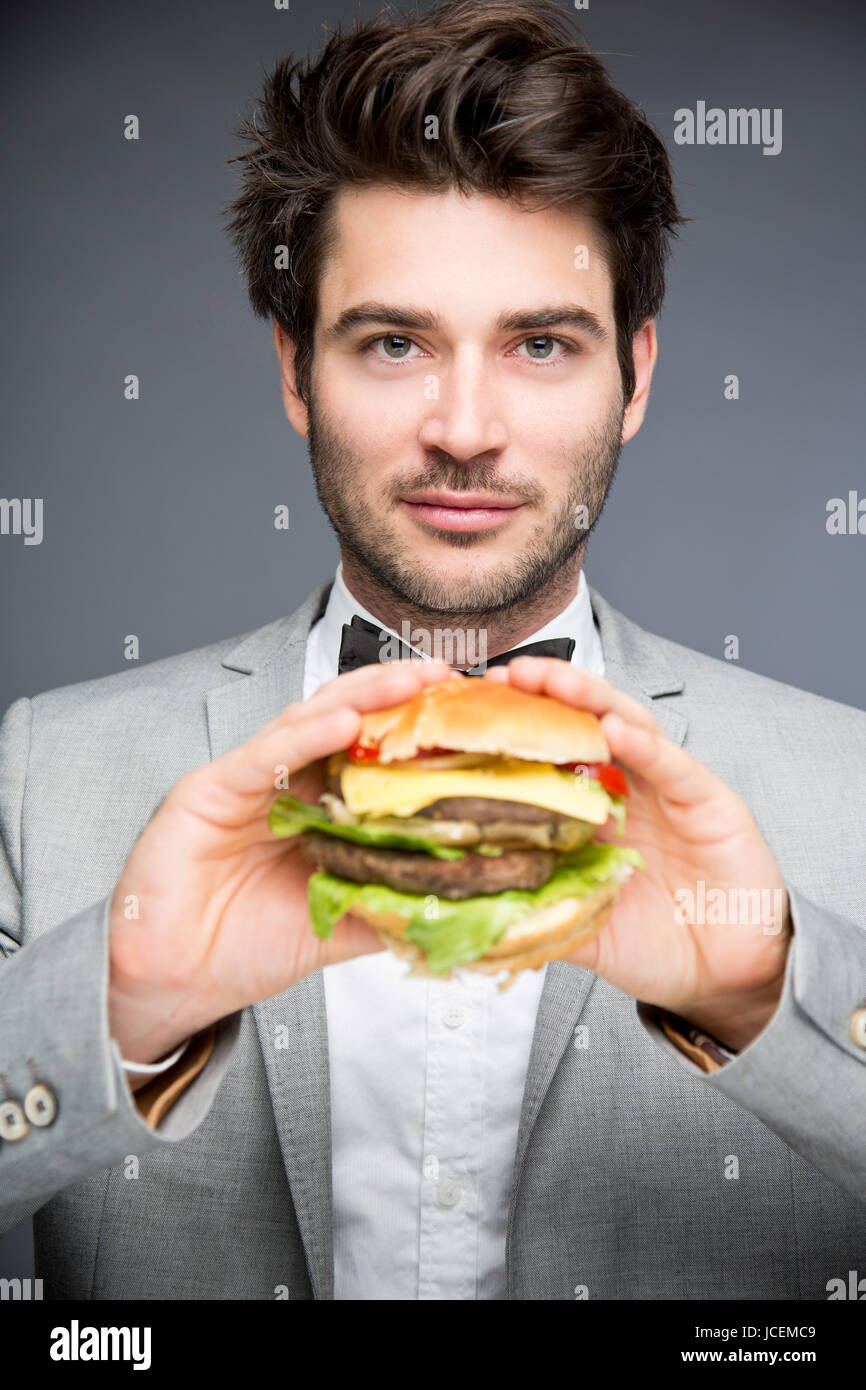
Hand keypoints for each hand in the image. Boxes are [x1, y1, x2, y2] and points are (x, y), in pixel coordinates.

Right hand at [108, 658, 455, 1063]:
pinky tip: (343, 720)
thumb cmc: (245, 945)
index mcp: (316, 807)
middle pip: (346, 720)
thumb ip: (388, 902)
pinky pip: (264, 754)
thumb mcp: (338, 925)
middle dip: (398, 694)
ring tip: (409, 682)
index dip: (416, 731)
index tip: (469, 715)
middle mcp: (283, 782)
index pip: (372, 753)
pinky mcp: (210, 789)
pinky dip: (304, 735)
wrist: (176, 980)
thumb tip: (458, 900)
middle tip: (448, 678)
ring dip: (361, 696)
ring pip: (309, 721)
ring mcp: (247, 780)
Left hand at [483, 657, 791, 1051]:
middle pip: (585, 724)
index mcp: (593, 811)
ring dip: (591, 699)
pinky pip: (673, 766)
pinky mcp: (709, 802)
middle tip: (508, 675)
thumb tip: (474, 910)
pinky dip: (646, 746)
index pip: (551, 753)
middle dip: (547, 693)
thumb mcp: (582, 929)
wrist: (725, 978)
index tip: (473, 709)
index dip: (516, 728)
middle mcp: (629, 789)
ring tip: (554, 680)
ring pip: (628, 727)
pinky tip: (617, 729)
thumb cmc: (658, 945)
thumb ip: (537, 912)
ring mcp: (668, 790)